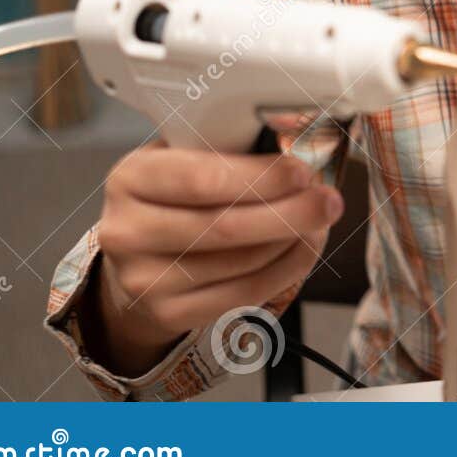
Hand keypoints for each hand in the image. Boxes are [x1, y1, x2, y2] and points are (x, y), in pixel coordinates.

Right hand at [82, 142, 342, 375]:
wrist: (135, 259)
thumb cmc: (173, 197)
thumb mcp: (182, 157)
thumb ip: (227, 149)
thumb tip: (299, 142)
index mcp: (131, 178)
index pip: (202, 179)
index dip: (260, 178)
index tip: (302, 171)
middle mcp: (127, 232)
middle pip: (226, 226)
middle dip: (290, 212)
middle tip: (329, 200)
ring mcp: (144, 280)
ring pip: (242, 263)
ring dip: (294, 240)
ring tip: (319, 220)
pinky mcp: (168, 314)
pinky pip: (244, 293)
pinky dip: (286, 269)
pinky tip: (303, 247)